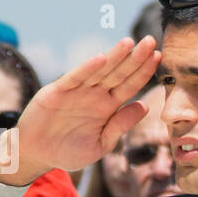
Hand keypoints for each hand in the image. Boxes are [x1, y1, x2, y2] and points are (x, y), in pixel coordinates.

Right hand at [0, 37, 161, 185]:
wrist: (38, 155)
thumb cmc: (69, 151)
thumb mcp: (101, 144)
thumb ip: (121, 125)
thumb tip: (145, 106)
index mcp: (108, 107)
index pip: (130, 86)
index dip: (144, 72)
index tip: (159, 58)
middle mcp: (94, 94)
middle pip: (119, 73)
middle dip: (135, 58)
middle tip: (151, 41)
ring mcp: (77, 91)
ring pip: (100, 71)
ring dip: (115, 56)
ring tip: (130, 42)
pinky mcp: (57, 91)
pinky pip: (75, 78)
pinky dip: (87, 68)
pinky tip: (102, 58)